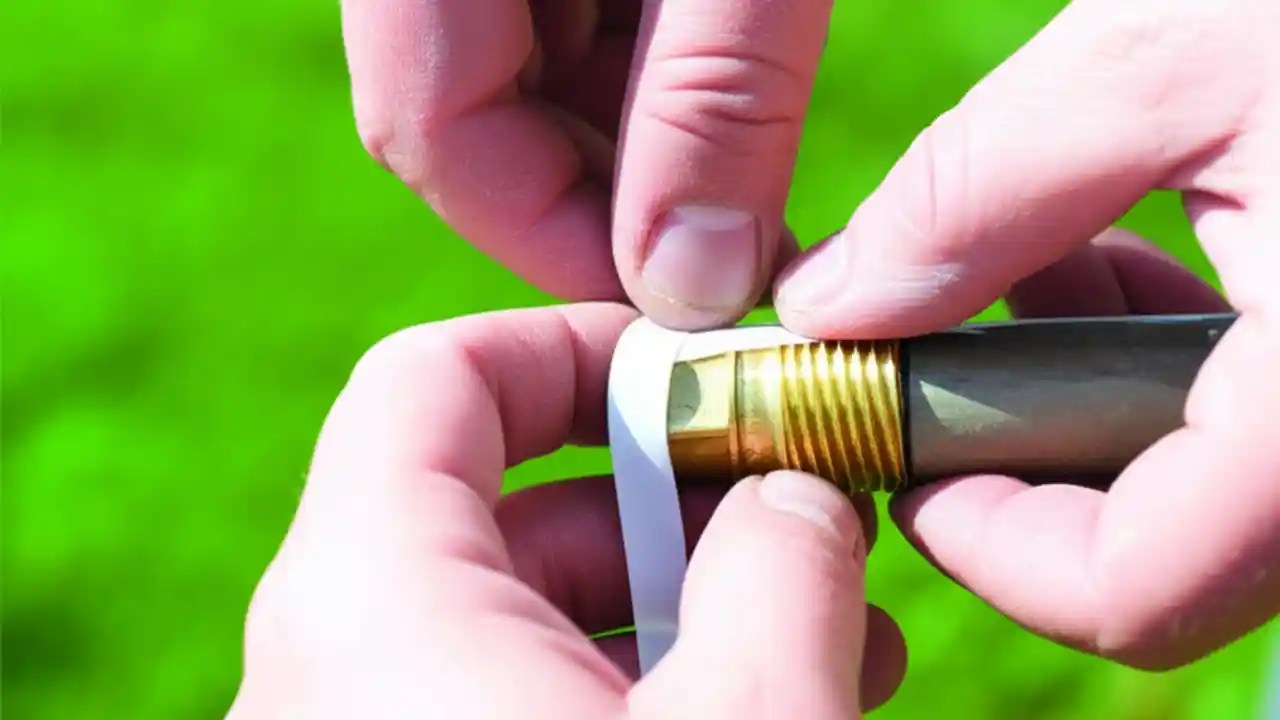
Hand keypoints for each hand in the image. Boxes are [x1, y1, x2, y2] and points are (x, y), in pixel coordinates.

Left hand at [228, 304, 905, 717]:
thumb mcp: (752, 719)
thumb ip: (786, 567)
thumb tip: (801, 489)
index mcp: (371, 600)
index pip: (437, 376)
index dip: (578, 344)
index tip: (707, 369)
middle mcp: (332, 662)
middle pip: (505, 499)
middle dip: (676, 497)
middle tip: (807, 516)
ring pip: (523, 613)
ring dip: (680, 603)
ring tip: (828, 632)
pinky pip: (512, 697)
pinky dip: (631, 682)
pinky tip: (759, 699)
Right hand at [341, 0, 832, 327]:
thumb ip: (712, 100)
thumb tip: (695, 287)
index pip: (433, 128)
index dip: (554, 237)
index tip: (677, 302)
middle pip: (474, 117)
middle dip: (608, 202)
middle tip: (734, 256)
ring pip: (524, 79)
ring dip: (639, 149)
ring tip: (749, 180)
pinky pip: (567, 25)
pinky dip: (649, 82)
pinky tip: (732, 101)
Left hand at [773, 0, 1279, 668]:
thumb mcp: (1170, 52)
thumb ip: (978, 192)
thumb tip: (837, 301)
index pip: (1128, 597)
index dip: (981, 544)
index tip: (902, 449)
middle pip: (1162, 548)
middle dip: (1028, 446)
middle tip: (959, 328)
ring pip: (1213, 488)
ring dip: (1090, 387)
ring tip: (1044, 251)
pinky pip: (1266, 419)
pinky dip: (1174, 352)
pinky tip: (1131, 237)